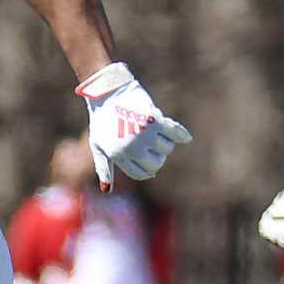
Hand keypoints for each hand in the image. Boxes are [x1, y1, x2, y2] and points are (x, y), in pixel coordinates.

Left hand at [77, 62, 192, 186]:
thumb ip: (104, 168)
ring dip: (164, 140)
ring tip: (152, 130)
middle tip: (151, 143)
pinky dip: (180, 134)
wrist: (106, 93)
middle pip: (157, 163)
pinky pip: (174, 133)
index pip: (143, 173)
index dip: (148, 168)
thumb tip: (107, 190)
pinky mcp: (154, 120)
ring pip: (167, 148)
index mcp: (119, 156)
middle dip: (157, 155)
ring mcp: (144, 134)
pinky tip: (185, 136)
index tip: (149, 158)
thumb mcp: (98, 146)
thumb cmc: (102, 120)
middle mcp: (132, 148)